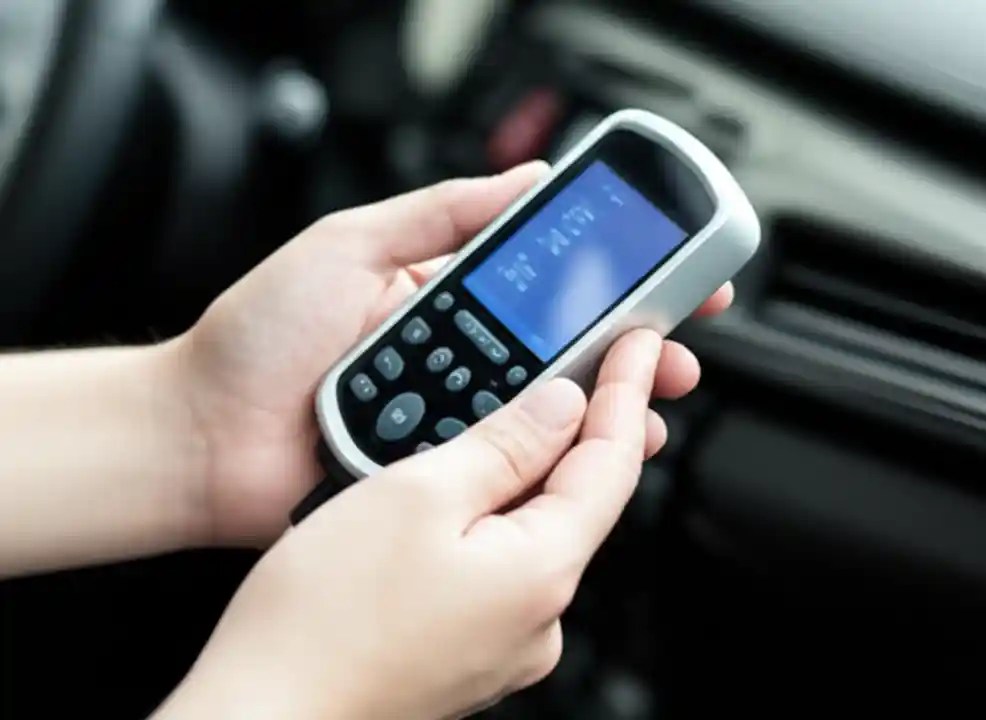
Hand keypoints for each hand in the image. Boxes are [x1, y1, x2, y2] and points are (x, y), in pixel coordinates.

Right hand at [154, 330, 663, 719]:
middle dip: (585, 427)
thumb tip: (563, 405)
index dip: (628, 389)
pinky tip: (462, 490)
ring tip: (515, 413)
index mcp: (543, 572)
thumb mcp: (416, 494)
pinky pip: (500, 566)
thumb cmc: (320, 621)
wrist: (261, 715)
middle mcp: (539, 618)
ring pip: (537, 531)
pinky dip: (493, 518)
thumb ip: (503, 445)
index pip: (614, 460)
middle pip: (582, 497)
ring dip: (531, 470)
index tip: (641, 342)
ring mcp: (505, 644)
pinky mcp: (466, 654)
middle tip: (589, 361)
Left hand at [174, 161, 732, 545]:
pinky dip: (560, 462)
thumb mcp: (348, 245)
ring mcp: (456, 420)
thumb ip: (437, 212)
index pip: (549, 282)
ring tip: (653, 400)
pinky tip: (594, 453)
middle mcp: (461, 358)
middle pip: (567, 352)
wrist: (198, 438)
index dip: (615, 276)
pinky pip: (513, 466)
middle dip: (635, 346)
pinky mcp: (443, 474)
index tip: (670, 271)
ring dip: (612, 407)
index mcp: (447, 297)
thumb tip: (525, 179)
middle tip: (679, 343)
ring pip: (551, 414)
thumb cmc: (256, 339)